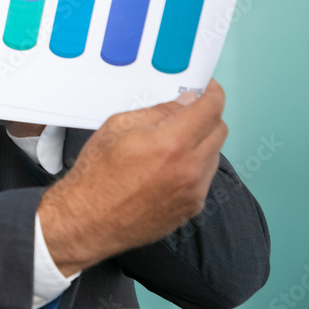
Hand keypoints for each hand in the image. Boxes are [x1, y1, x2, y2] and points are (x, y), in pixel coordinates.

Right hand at [38, 80, 226, 276]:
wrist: (88, 219)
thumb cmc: (96, 174)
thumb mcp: (117, 127)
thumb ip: (156, 112)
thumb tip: (184, 103)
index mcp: (172, 143)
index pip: (211, 109)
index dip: (212, 93)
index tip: (206, 89)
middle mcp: (191, 168)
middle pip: (219, 130)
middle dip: (206, 117)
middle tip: (185, 113)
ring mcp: (195, 191)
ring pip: (213, 155)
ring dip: (200, 143)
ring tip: (169, 145)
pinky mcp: (192, 208)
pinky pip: (204, 178)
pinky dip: (192, 166)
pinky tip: (166, 169)